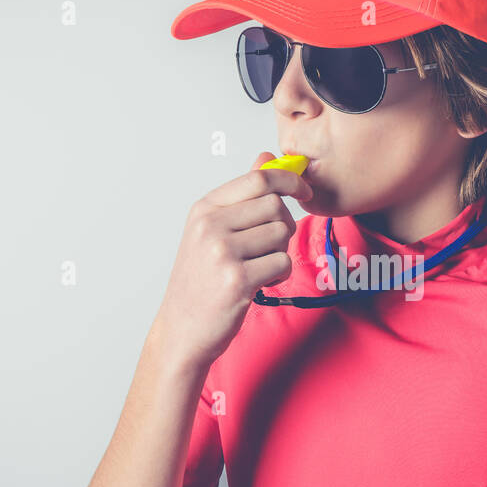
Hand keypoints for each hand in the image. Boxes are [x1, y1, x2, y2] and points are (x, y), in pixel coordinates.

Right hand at [153, 152, 313, 366]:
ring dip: (279, 254)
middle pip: (275, 206)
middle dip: (283, 227)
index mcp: (204, 209)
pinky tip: (258, 285)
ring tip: (257, 269)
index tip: (304, 189)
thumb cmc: (200, 282)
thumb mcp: (211, 232)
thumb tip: (266, 157)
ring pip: (281, 235)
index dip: (289, 180)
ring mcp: (222, 252)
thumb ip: (242, 196)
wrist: (182, 330)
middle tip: (268, 249)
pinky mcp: (237, 279)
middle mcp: (210, 226)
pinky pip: (282, 263)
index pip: (258, 178)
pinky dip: (278, 276)